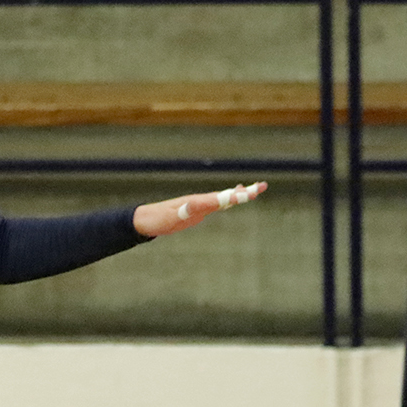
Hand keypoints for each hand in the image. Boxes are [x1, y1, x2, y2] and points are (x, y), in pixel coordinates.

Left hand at [133, 181, 266, 236]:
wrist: (145, 220)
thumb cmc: (157, 220)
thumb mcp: (170, 218)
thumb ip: (183, 212)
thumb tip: (197, 204)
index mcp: (195, 202)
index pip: (218, 199)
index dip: (232, 197)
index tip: (247, 195)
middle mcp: (199, 200)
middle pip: (225, 195)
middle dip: (244, 192)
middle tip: (262, 187)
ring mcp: (198, 205)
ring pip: (223, 198)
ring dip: (239, 194)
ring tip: (255, 190)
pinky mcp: (197, 211)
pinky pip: (217, 204)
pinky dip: (229, 200)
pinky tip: (234, 199)